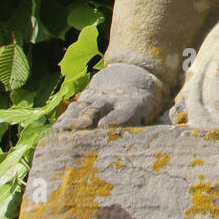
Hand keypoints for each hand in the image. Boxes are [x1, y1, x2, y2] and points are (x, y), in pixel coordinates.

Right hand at [53, 63, 167, 130]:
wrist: (131, 77)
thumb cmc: (145, 105)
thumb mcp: (154, 112)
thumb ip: (153, 127)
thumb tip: (162, 141)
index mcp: (133, 104)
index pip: (123, 112)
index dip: (115, 119)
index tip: (105, 128)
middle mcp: (111, 100)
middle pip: (98, 109)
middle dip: (88, 120)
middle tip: (79, 131)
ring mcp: (95, 99)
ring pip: (82, 109)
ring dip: (72, 121)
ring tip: (62, 133)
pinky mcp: (83, 101)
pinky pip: (71, 110)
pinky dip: (64, 120)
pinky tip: (56, 131)